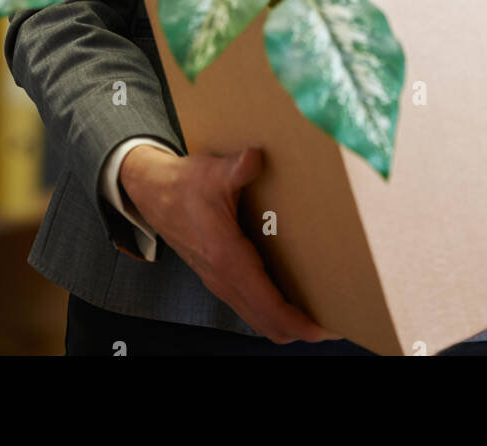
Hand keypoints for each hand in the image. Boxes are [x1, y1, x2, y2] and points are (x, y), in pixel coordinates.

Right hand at [119, 144, 342, 344]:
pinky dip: (273, 313)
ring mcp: (220, 282)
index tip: (326, 327)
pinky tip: (292, 298)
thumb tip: (255, 158)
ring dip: (288, 323)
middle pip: (269, 324)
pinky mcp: (219, 278)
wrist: (151, 193)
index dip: (299, 321)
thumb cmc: (183, 185)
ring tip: (320, 313)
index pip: (268, 305)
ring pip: (259, 320)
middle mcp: (224, 278)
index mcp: (227, 258)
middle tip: (335, 322)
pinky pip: (251, 308)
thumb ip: (235, 169)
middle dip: (302, 329)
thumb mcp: (210, 173)